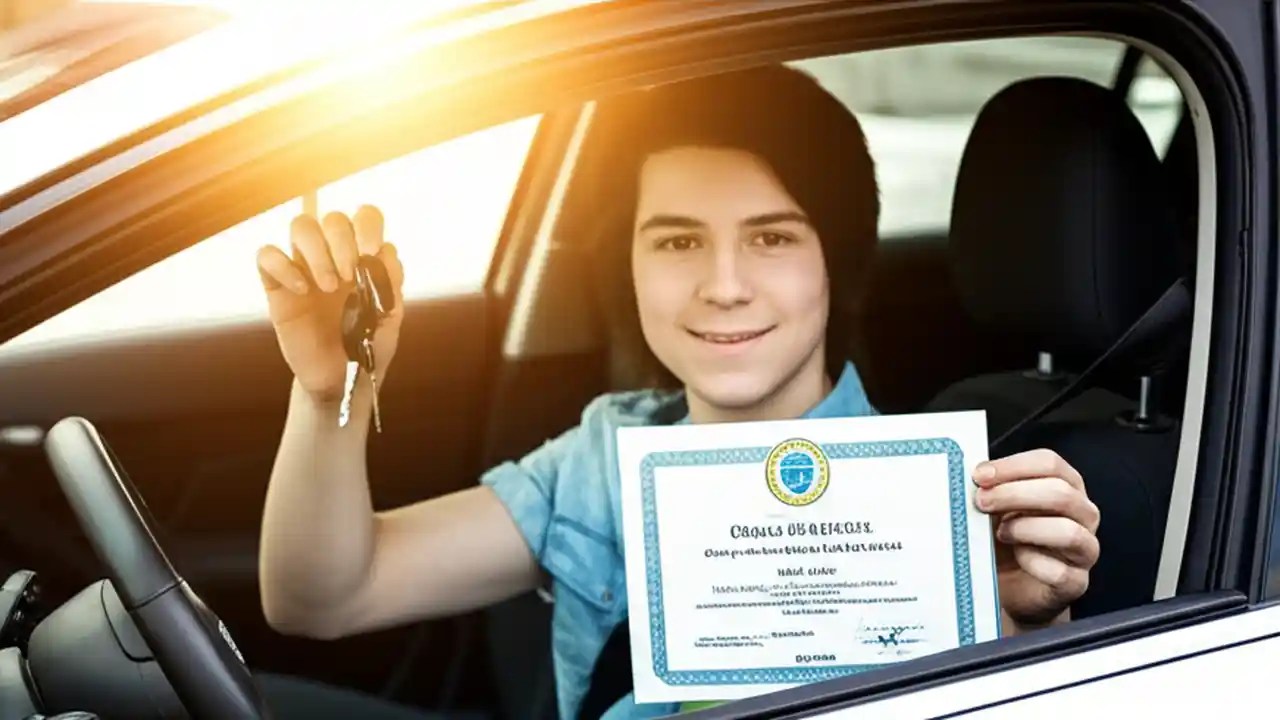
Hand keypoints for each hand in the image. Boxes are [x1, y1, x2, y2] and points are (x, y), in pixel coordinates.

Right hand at [257, 205, 404, 401]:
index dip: (367, 225)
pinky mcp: (278, 286)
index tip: (371, 251)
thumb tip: (386, 251)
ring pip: (300, 226)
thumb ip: (391, 284)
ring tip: (329, 286)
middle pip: (331, 218)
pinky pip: (267, 255)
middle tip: (348, 275)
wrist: (342, 380)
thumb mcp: (389, 318)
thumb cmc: (367, 346)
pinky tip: (301, 291)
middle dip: (342, 241)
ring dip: (317, 251)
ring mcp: (304, 267)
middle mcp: (334, 255)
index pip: (364, 217)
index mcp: (364, 257)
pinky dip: (283, 265)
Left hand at [973, 449, 1099, 630]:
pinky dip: (1033, 564)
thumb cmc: (1003, 538)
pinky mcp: (1076, 582)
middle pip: (1061, 493)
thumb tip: (974, 476)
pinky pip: (1061, 572)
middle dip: (1014, 494)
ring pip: (1068, 531)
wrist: (1007, 584)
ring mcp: (1084, 549)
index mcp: (1065, 485)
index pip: (1049, 463)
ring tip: (1001, 533)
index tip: (980, 475)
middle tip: (982, 501)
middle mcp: (1082, 514)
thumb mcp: (996, 506)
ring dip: (1026, 529)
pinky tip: (1017, 558)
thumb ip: (991, 487)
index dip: (1013, 466)